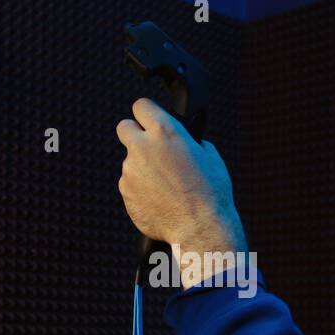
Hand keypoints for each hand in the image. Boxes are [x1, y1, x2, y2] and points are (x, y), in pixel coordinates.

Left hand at [116, 98, 245, 256]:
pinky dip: (141, 189)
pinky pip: (130, 184)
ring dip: (143, 168)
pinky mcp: (126, 192)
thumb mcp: (210, 157)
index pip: (141, 106)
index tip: (150, 119)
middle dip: (134, 133)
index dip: (147, 113)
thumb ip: (190, 142)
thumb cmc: (211, 193)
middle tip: (149, 147)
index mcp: (165, 132)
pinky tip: (160, 199)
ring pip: (130, 161)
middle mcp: (142, 147)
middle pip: (124, 127)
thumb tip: (186, 141)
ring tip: (166, 186)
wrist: (200, 228)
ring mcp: (130, 170)